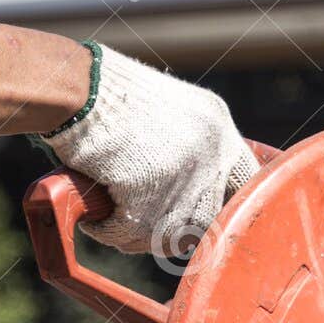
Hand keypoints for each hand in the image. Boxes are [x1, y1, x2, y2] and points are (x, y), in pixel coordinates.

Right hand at [44, 45, 257, 256]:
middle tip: (139, 221)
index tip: (206, 222)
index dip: (225, 209)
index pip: (245, 183)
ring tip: (110, 216)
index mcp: (217, 126)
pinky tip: (95, 216)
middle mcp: (211, 150)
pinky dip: (108, 231)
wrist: (78, 86)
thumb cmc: (106, 96)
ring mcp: (183, 173)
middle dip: (170, 230)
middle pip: (205, 222)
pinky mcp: (150, 192)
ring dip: (136, 234)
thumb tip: (184, 199)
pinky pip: (130, 235)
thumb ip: (185, 146)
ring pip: (168, 236)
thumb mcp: (165, 109)